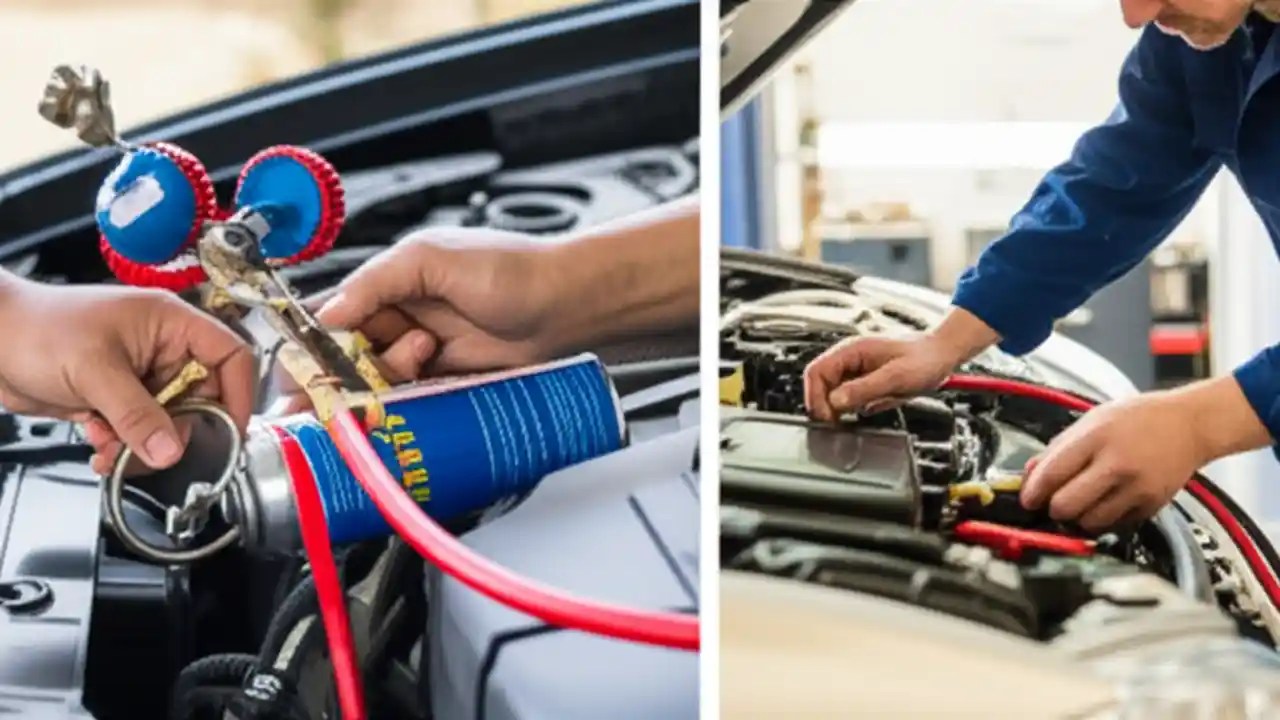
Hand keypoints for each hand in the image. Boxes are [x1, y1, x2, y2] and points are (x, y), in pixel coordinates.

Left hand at [0, 280, 254, 474]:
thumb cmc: (36, 327)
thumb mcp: (95, 372)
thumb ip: (137, 415)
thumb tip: (170, 451)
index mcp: (171, 323)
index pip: (231, 356)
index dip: (239, 394)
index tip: (230, 430)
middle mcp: (162, 347)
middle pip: (201, 397)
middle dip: (177, 430)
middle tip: (157, 449)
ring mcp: (140, 373)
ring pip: (168, 420)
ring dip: (145, 444)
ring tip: (116, 451)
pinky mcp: (117, 396)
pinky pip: (140, 429)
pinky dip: (124, 445)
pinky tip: (101, 446)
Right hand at [311, 229, 571, 379]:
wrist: (570, 304)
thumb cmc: (514, 268)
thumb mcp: (433, 258)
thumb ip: (376, 281)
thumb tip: (326, 314)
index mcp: (386, 283)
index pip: (327, 316)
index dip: (310, 344)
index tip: (304, 368)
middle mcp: (398, 319)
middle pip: (344, 359)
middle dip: (343, 371)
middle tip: (355, 376)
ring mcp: (422, 354)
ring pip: (375, 384)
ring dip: (386, 378)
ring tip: (425, 351)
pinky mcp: (445, 383)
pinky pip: (409, 401)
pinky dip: (407, 402)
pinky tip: (425, 383)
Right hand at [804, 307, 998, 421]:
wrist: (943, 355)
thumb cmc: (924, 359)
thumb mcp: (895, 377)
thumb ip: (864, 388)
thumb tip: (836, 401)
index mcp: (852, 351)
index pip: (816, 372)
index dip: (815, 397)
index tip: (826, 417)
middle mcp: (850, 358)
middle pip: (820, 382)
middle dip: (824, 404)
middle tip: (834, 424)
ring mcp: (857, 369)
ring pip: (832, 391)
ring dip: (838, 407)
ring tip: (850, 417)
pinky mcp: (866, 380)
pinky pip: (849, 395)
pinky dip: (852, 406)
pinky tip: (865, 409)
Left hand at [1018, 392, 1212, 533]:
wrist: (1189, 425)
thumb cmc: (1138, 419)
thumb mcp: (1091, 421)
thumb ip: (1058, 448)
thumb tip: (1029, 476)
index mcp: (1096, 438)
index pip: (1052, 475)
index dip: (1032, 493)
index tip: (1027, 499)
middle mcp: (1116, 465)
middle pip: (1066, 506)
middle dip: (1053, 508)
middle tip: (1054, 501)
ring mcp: (1136, 489)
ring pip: (1088, 522)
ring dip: (1078, 517)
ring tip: (1082, 502)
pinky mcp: (1151, 506)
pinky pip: (1114, 525)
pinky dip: (1103, 519)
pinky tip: (1106, 502)